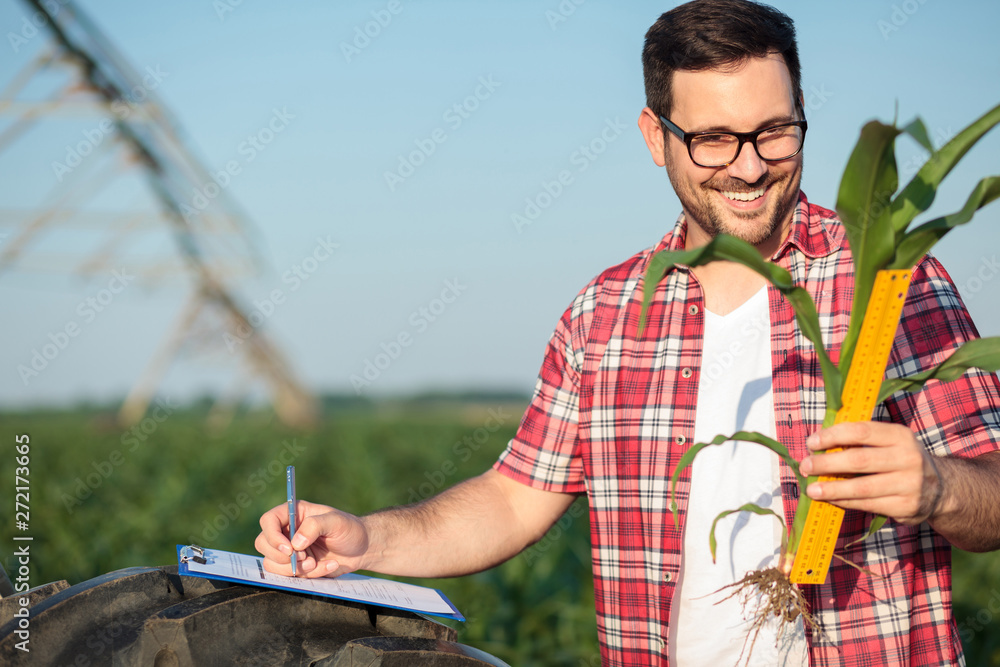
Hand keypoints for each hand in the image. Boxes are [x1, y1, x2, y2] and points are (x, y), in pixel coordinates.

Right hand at [256, 500, 370, 577]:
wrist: (361, 549)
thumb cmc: (350, 529)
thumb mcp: (336, 521)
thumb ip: (315, 526)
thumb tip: (295, 543)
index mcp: (293, 513)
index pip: (268, 520)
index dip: (272, 536)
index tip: (289, 549)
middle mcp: (287, 531)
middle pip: (263, 544)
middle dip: (282, 556)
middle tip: (304, 557)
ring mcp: (289, 550)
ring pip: (272, 563)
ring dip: (294, 568)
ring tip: (315, 563)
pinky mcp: (295, 566)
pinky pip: (290, 576)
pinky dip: (309, 575)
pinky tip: (327, 566)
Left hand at [799, 421, 943, 525]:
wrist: (941, 489)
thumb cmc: (900, 460)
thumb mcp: (889, 442)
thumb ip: (860, 441)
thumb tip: (818, 445)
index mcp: (900, 436)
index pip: (861, 431)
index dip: (833, 436)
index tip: (811, 443)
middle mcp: (908, 458)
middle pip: (859, 460)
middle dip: (826, 464)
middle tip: (805, 466)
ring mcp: (910, 484)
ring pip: (862, 487)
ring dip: (832, 488)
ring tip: (811, 489)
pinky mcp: (906, 506)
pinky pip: (868, 504)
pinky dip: (845, 502)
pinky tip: (830, 499)